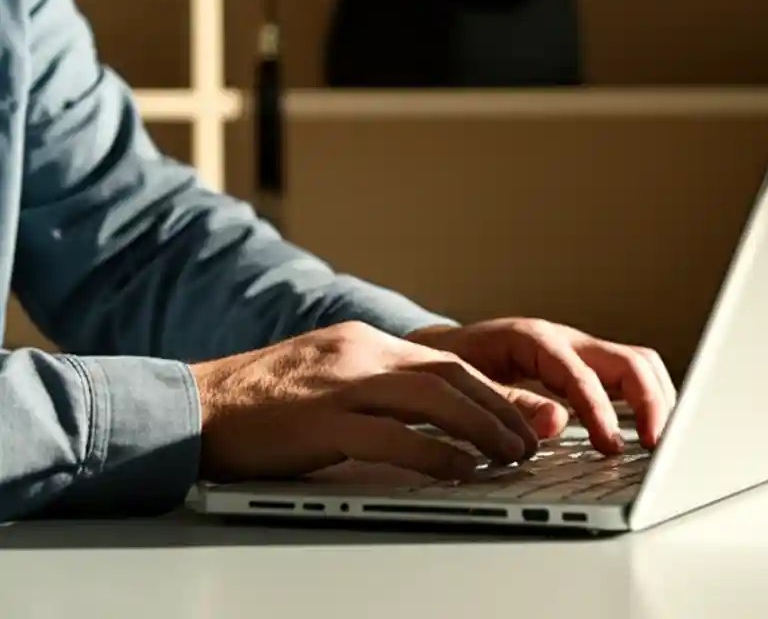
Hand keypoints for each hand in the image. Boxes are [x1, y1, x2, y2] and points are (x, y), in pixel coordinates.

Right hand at [190, 321, 563, 481]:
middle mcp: (359, 354)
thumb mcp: (326, 378)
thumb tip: (431, 415)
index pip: (447, 361)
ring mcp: (341, 384)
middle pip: (451, 375)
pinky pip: (393, 437)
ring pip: (433, 399)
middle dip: (500, 409)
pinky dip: (435, 454)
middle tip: (531, 440)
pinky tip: (460, 471)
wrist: (189, 407)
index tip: (525, 416)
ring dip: (481, 429)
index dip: (493, 391)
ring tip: (511, 457)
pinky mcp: (321, 420)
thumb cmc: (258, 404)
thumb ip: (376, 387)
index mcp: (363, 342)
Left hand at [408, 318, 676, 453]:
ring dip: (657, 402)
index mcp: (534, 340)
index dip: (600, 412)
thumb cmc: (449, 367)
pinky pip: (631, 378)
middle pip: (630, 360)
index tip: (612, 447)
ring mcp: (581, 352)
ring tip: (659, 443)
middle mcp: (567, 341)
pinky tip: (649, 431)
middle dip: (650, 403)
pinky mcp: (588, 368)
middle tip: (656, 447)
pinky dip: (647, 402)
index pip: (582, 374)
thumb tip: (556, 422)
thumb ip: (510, 403)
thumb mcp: (468, 385)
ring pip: (639, 366)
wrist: (439, 350)